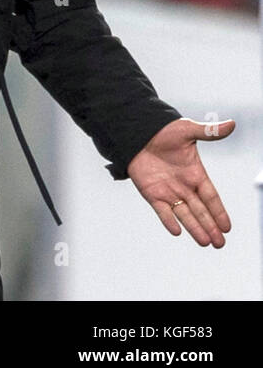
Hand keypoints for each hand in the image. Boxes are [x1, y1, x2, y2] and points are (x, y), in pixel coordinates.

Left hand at [127, 117, 233, 246]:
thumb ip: (209, 132)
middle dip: (210, 226)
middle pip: (200, 210)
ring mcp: (167, 191)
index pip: (211, 197)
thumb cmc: (163, 131)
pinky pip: (162, 210)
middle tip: (220, 243)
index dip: (219, 211)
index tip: (228, 227)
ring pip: (184, 214)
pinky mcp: (151, 192)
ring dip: (194, 228)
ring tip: (205, 243)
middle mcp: (183, 186)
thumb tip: (231, 124)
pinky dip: (168, 220)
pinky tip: (177, 231)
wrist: (136, 132)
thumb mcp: (187, 130)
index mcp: (195, 174)